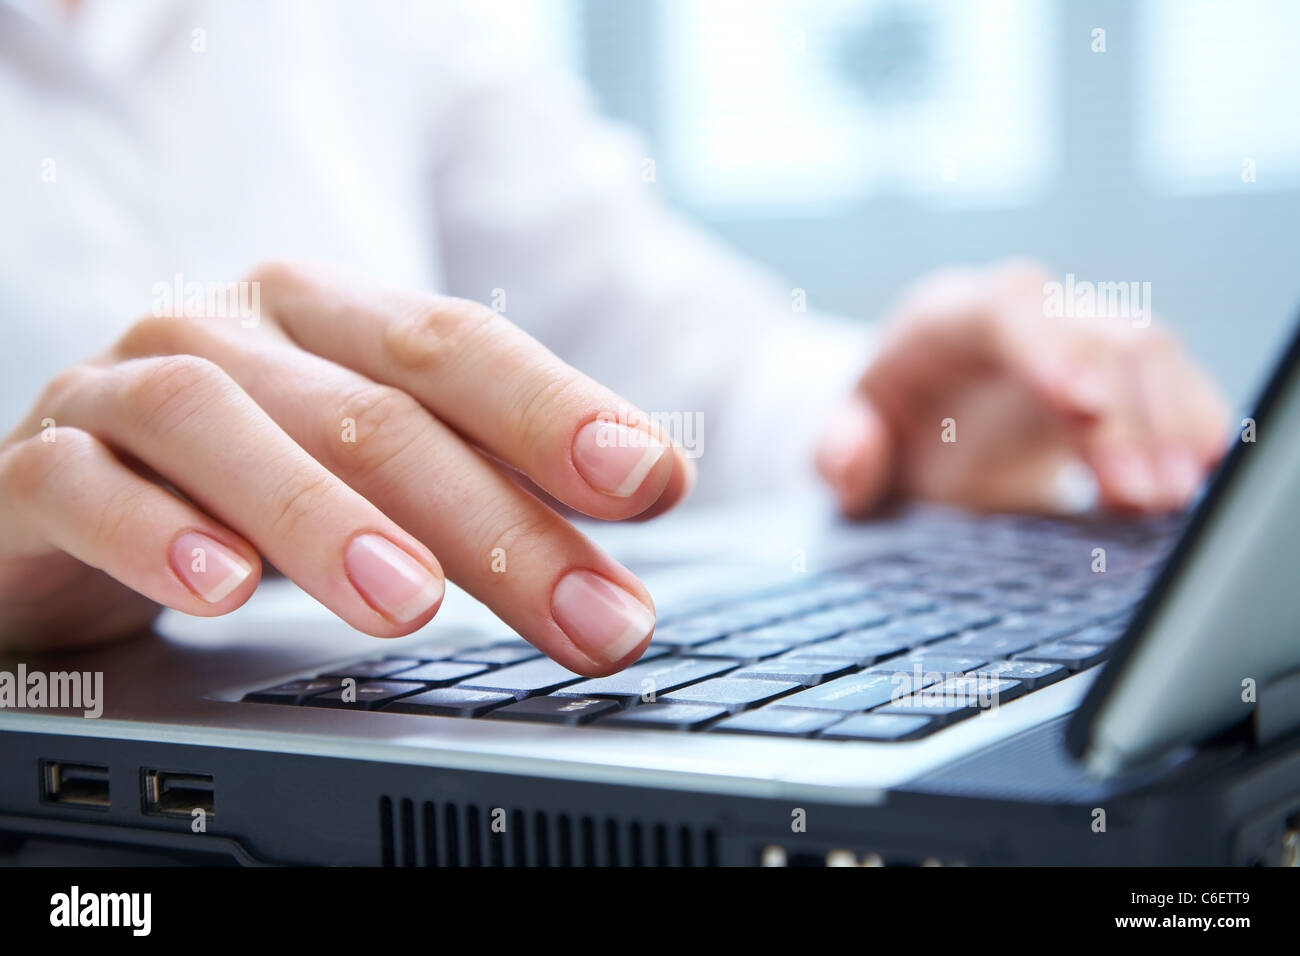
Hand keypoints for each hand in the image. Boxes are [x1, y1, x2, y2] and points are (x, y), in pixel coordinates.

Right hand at [0, 261, 692, 673]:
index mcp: (330, 316)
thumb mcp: (369, 463)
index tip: (655, 482)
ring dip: (327, 520)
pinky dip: (156, 537)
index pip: (459, 347)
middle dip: (497, 521)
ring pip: (225, 427)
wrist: (64, 489)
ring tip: (412, 604)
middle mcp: (235, 331)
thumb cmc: (245, 474)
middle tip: (592, 615)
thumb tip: (633, 520)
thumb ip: (480, 477)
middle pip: (375, 409)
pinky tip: (223, 595)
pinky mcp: (41, 463)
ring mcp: (126, 388)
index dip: (559, 410)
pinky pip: (86, 486)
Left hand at [816, 261, 1228, 516]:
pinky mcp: (1115, 375)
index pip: (1007, 312)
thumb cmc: (874, 425)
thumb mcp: (835, 441)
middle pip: (1094, 334)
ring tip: (1174, 497)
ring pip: (1147, 353)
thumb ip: (834, 449)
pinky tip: (1203, 470)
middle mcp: (1023, 314)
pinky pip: (1169, 381)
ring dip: (1169, 423)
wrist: (908, 414)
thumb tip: (851, 453)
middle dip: (1124, 413)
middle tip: (1140, 494)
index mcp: (947, 319)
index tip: (1085, 406)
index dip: (1050, 350)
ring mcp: (1077, 337)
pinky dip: (1192, 421)